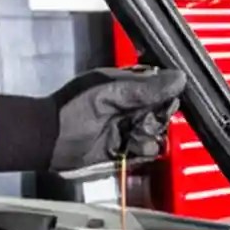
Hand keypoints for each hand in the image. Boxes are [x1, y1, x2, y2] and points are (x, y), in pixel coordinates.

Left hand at [48, 67, 184, 169]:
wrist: (50, 140)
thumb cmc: (72, 109)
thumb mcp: (112, 92)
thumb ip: (146, 88)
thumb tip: (179, 78)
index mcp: (126, 85)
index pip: (160, 87)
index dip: (166, 95)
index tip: (164, 103)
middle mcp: (130, 106)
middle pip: (162, 112)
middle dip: (157, 118)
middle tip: (142, 120)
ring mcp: (127, 128)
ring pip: (157, 133)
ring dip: (150, 136)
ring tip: (133, 135)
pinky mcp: (124, 150)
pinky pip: (147, 151)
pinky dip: (143, 150)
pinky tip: (130, 147)